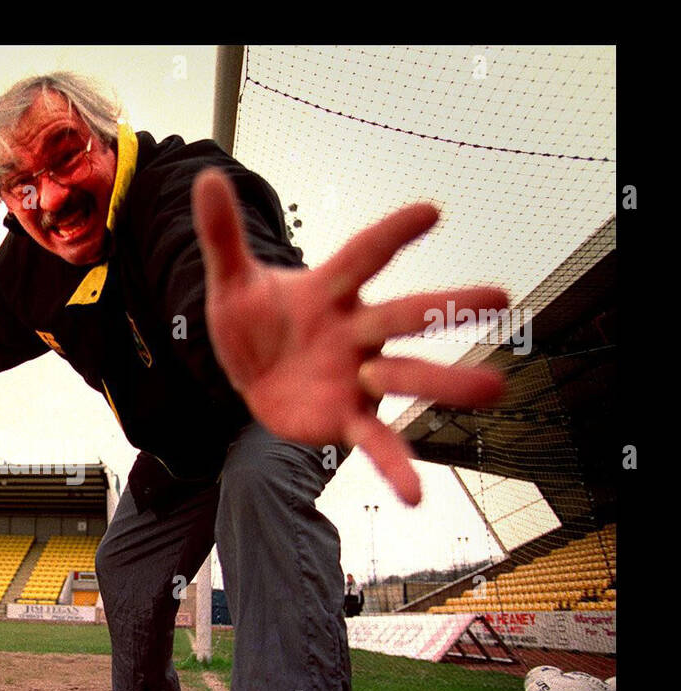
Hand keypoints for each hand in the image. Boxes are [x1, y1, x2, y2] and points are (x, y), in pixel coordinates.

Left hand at [192, 168, 506, 505]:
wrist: (248, 372)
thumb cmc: (253, 321)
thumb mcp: (231, 281)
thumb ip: (225, 234)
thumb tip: (205, 177)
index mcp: (330, 291)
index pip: (363, 256)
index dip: (393, 235)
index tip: (432, 211)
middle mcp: (355, 331)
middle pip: (404, 316)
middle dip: (448, 307)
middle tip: (501, 297)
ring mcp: (357, 377)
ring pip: (406, 376)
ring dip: (445, 382)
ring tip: (493, 388)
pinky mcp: (346, 418)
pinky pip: (376, 443)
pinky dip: (395, 467)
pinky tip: (416, 496)